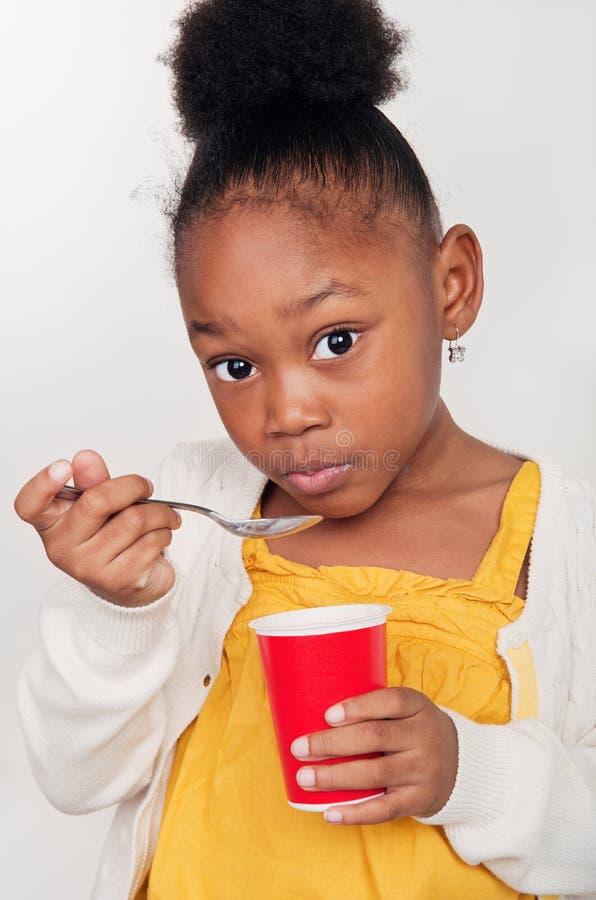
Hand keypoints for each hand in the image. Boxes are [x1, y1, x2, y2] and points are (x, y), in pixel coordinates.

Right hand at [13, 449, 180, 606]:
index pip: (30, 505)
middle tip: (146, 486)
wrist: (130, 583)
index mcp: (50, 524)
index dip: (43, 483)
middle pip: (96, 502)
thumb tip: (85, 458)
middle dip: (133, 486)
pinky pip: (152, 540)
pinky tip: (161, 534)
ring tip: (163, 514)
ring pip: (134, 520)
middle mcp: (62, 548)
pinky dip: (165, 530)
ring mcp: (90, 567)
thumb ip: (92, 481)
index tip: (63, 466)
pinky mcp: (119, 580)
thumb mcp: (98, 505)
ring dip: (159, 511)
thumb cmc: (110, 536)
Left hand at [290, 687, 457, 824]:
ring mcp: (423, 771)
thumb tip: (312, 708)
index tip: (327, 715)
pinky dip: (355, 813)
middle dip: (331, 744)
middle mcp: (424, 737)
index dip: (358, 707)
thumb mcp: (407, 709)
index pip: (390, 702)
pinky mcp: (419, 801)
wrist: (460, 764)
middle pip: (374, 738)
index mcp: (418, 707)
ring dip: (334, 778)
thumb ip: (373, 708)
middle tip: (299, 748)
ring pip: (374, 775)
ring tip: (304, 778)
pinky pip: (384, 810)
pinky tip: (329, 813)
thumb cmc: (414, 729)